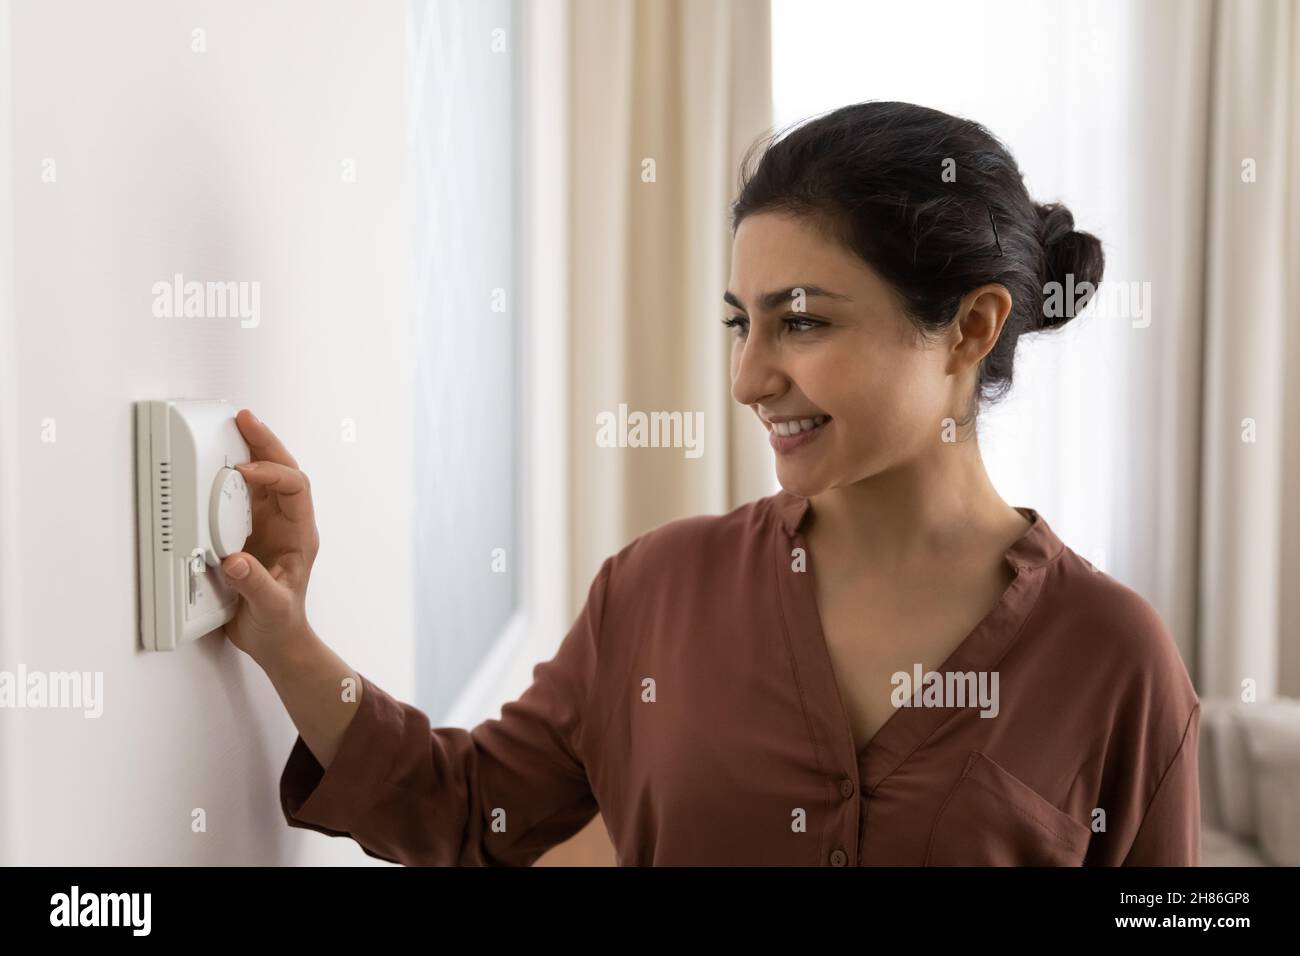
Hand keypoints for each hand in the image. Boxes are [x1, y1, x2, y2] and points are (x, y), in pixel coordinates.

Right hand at [219, 409, 320, 668]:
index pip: (295, 488)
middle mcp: (287, 524)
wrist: (275, 640)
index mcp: (300, 535)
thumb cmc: (280, 624)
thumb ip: (255, 586)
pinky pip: (244, 495)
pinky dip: (233, 475)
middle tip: (244, 419)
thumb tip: (235, 562)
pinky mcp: (249, 533)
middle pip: (284, 471)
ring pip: (266, 478)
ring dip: (252, 451)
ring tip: (235, 426)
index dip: (271, 474)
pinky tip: (220, 463)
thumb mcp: (270, 608)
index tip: (241, 474)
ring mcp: (269, 526)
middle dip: (265, 444)